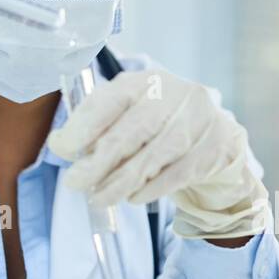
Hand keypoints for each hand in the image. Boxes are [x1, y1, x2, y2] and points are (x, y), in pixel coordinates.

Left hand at [48, 69, 268, 239]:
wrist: (214, 131)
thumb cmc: (160, 122)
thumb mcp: (130, 111)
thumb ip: (98, 123)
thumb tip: (63, 144)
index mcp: (145, 81)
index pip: (111, 100)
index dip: (83, 126)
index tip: (63, 148)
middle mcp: (174, 95)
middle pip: (132, 131)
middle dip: (99, 162)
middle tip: (75, 183)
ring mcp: (198, 121)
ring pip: (153, 156)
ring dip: (120, 182)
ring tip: (98, 197)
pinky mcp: (213, 148)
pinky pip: (176, 174)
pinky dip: (150, 189)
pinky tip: (132, 197)